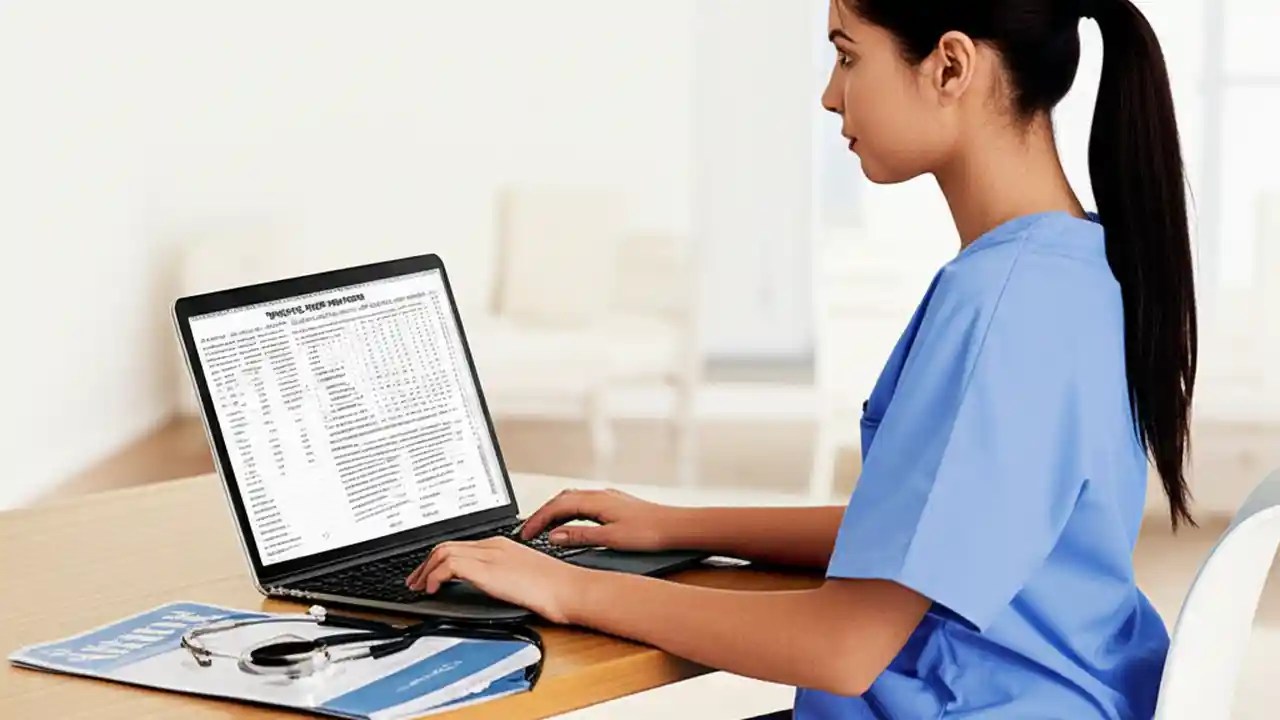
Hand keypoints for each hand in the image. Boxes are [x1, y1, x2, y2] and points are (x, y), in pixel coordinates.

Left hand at [404, 537, 587, 623]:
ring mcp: (490, 555)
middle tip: (415, 581)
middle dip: (425, 564)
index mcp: (502, 545)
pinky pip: (450, 565)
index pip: (460, 545)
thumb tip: (488, 586)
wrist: (569, 588)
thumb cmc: (555, 587)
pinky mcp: (488, 569)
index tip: (429, 575)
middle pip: (446, 546)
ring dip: (426, 570)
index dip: (438, 560)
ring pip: (443, 552)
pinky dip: (436, 576)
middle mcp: (493, 545)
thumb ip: (503, 574)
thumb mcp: (524, 576)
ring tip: (420, 587)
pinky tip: (434, 590)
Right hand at [519, 489, 679, 550]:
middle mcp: (599, 495)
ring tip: (543, 529)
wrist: (676, 527)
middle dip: (541, 514)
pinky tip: (570, 524)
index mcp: (595, 500)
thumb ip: (580, 536)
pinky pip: (583, 504)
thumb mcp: (610, 538)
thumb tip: (554, 535)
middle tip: (528, 531)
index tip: (525, 534)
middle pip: (560, 500)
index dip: (537, 520)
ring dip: (554, 512)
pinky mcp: (614, 504)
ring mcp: (607, 498)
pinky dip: (569, 513)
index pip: (556, 507)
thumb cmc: (649, 532)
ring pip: (571, 500)